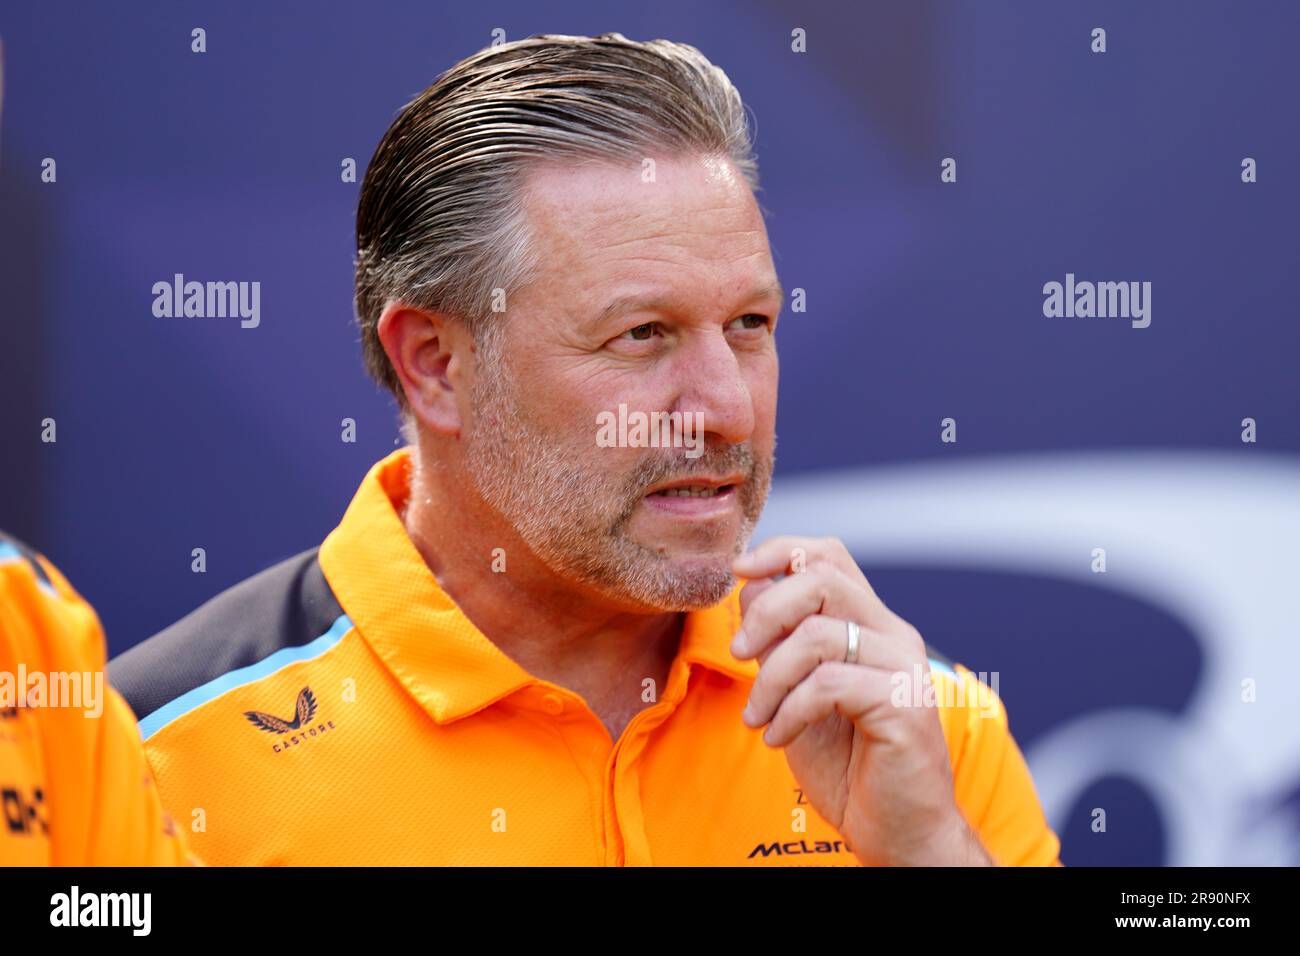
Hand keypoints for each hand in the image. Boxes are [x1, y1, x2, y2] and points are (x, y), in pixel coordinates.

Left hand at [731, 536, 993, 866]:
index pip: (829, 556)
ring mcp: (905, 668)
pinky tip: (779, 738)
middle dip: (765, 611)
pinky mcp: (904, 705)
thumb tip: (750, 588)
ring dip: (769, 677)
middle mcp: (894, 636)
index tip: (738, 572)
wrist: (897, 831)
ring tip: (757, 716)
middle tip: (738, 653)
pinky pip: (828, 685)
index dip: (780, 551)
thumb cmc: (847, 764)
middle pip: (822, 580)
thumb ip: (781, 643)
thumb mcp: (797, 692)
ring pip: (817, 633)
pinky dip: (789, 711)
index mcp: (872, 625)